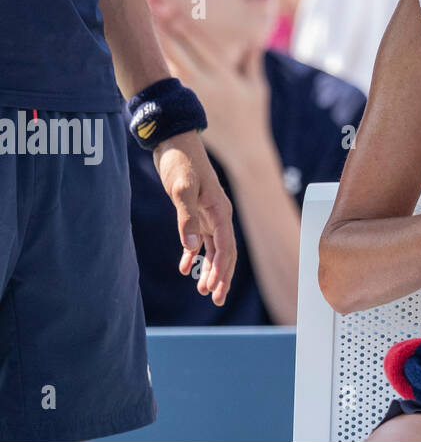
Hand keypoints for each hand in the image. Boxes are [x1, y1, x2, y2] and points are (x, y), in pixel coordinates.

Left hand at [152, 131, 237, 305]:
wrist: (174, 142)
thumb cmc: (180, 162)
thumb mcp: (181, 188)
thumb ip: (186, 218)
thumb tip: (193, 248)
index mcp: (220, 210)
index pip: (225, 247)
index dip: (221, 271)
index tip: (215, 290)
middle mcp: (219, 214)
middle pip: (225, 251)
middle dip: (222, 276)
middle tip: (216, 299)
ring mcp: (209, 214)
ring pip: (215, 248)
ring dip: (211, 269)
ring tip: (204, 290)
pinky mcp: (197, 212)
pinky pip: (201, 239)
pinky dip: (194, 255)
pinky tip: (185, 268)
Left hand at [153, 3, 272, 178]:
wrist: (243, 150)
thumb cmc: (253, 116)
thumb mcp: (257, 87)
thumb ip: (252, 62)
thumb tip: (253, 40)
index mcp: (221, 74)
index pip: (195, 41)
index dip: (177, 21)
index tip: (163, 2)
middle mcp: (200, 83)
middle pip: (173, 47)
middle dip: (158, 22)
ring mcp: (187, 95)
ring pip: (163, 63)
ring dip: (151, 41)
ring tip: (136, 19)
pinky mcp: (180, 105)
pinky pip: (162, 81)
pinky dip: (152, 63)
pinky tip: (138, 51)